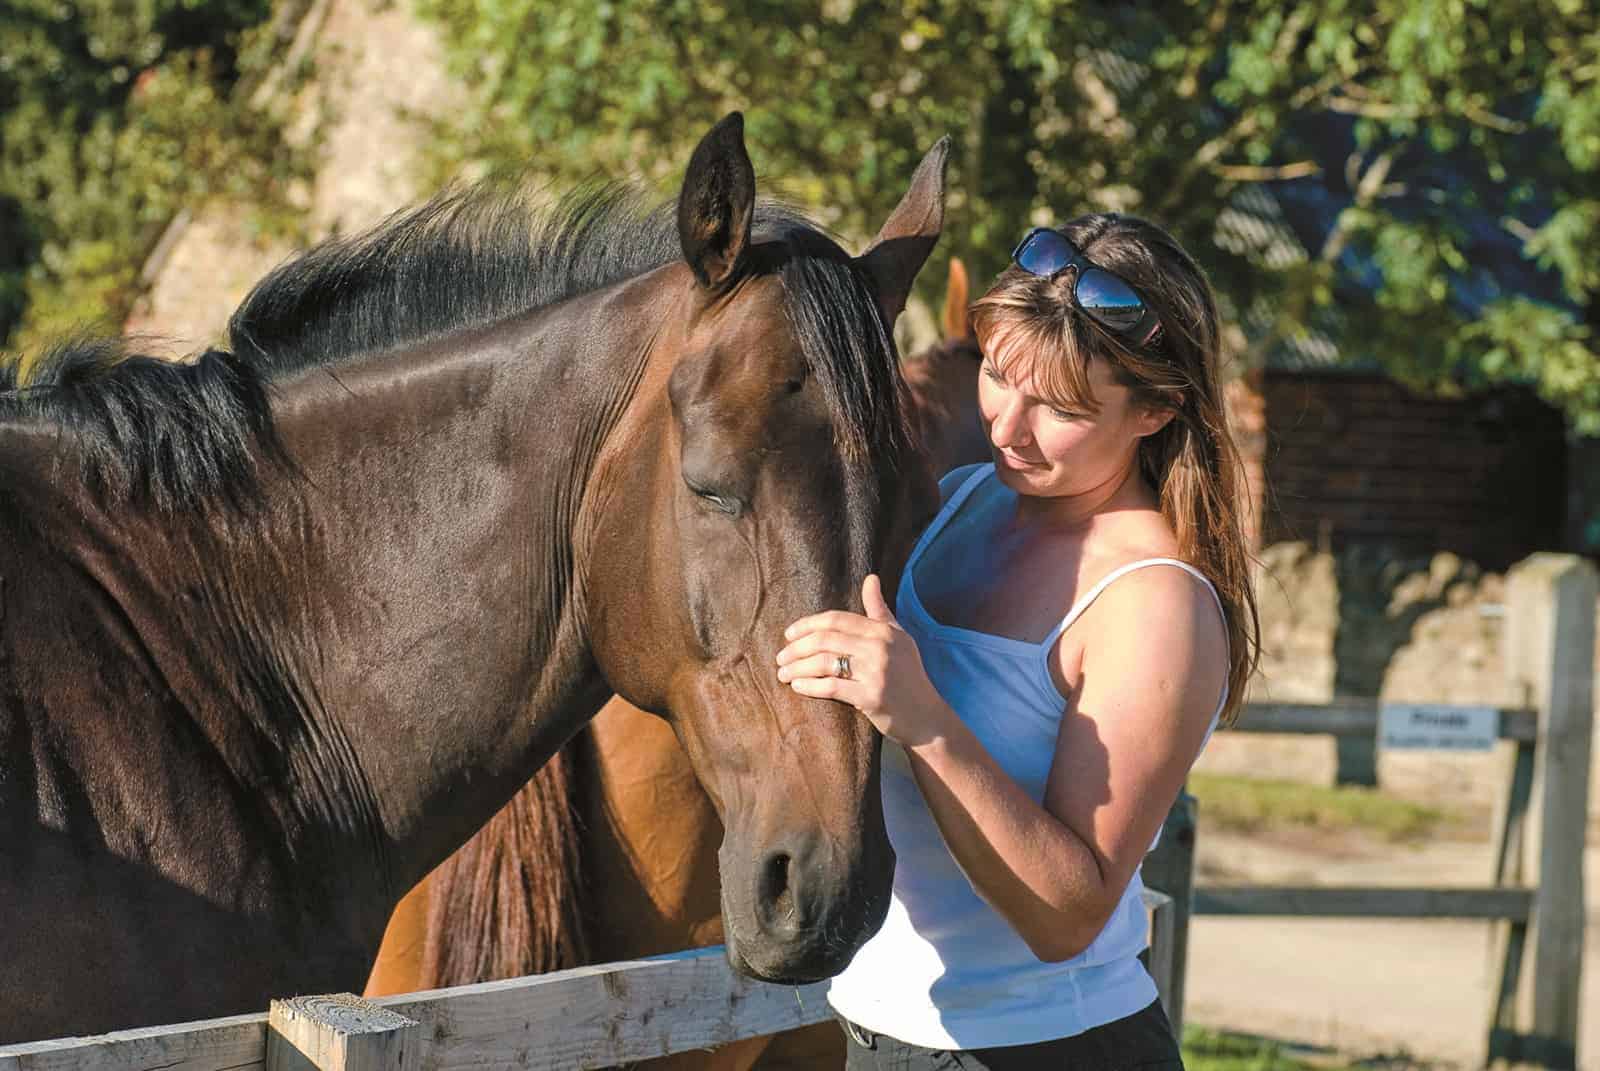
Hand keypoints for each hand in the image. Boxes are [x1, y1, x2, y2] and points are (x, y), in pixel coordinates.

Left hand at [775, 574, 951, 746]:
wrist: (926, 716)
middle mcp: (880, 647)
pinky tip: (797, 686)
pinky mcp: (871, 697)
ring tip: (783, 673)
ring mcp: (876, 672)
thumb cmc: (907, 674)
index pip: (836, 620)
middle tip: (780, 657)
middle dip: (796, 648)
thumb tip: (870, 578)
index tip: (788, 634)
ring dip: (797, 667)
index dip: (807, 625)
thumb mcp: (898, 638)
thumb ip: (879, 610)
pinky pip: (831, 687)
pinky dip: (809, 686)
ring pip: (824, 663)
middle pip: (825, 640)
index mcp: (883, 631)